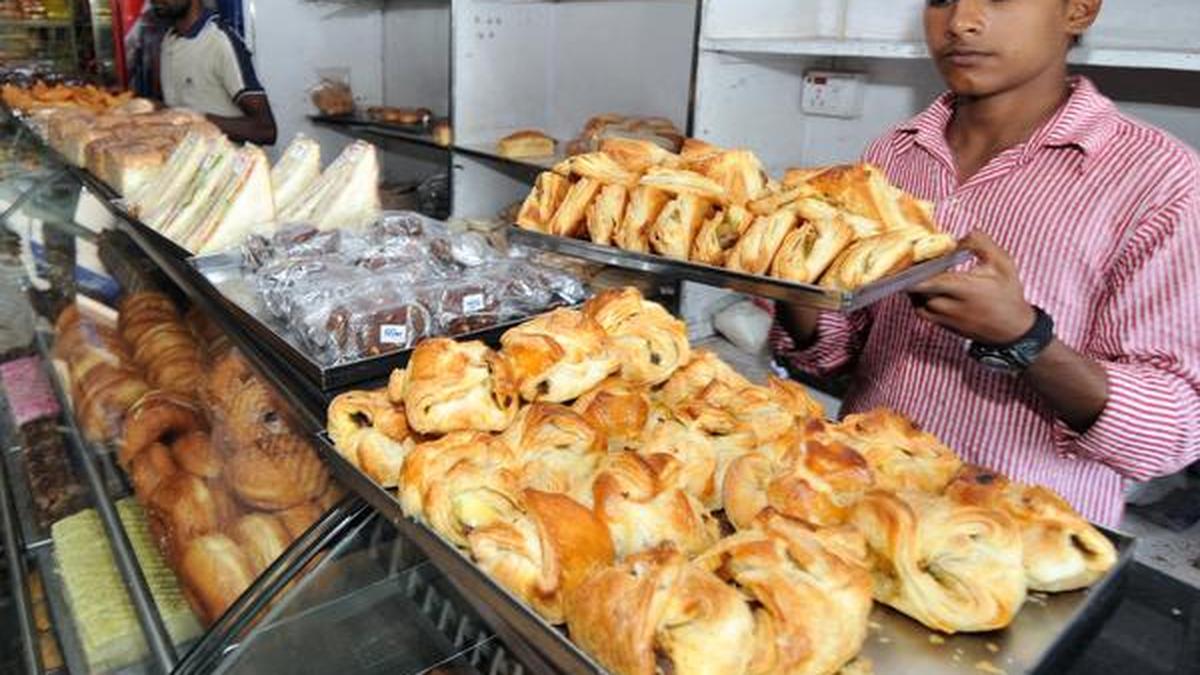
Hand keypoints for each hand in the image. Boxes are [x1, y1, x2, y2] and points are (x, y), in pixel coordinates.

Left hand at [908, 230, 1035, 343]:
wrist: (1013, 329)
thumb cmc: (1008, 294)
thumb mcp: (1002, 263)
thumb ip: (981, 244)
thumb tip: (959, 238)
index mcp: (967, 290)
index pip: (932, 281)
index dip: (917, 268)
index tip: (913, 253)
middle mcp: (952, 306)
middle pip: (918, 290)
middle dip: (912, 274)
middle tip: (913, 259)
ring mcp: (945, 318)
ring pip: (916, 301)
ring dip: (914, 285)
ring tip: (919, 270)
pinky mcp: (942, 325)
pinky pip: (921, 310)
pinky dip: (918, 296)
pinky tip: (923, 284)